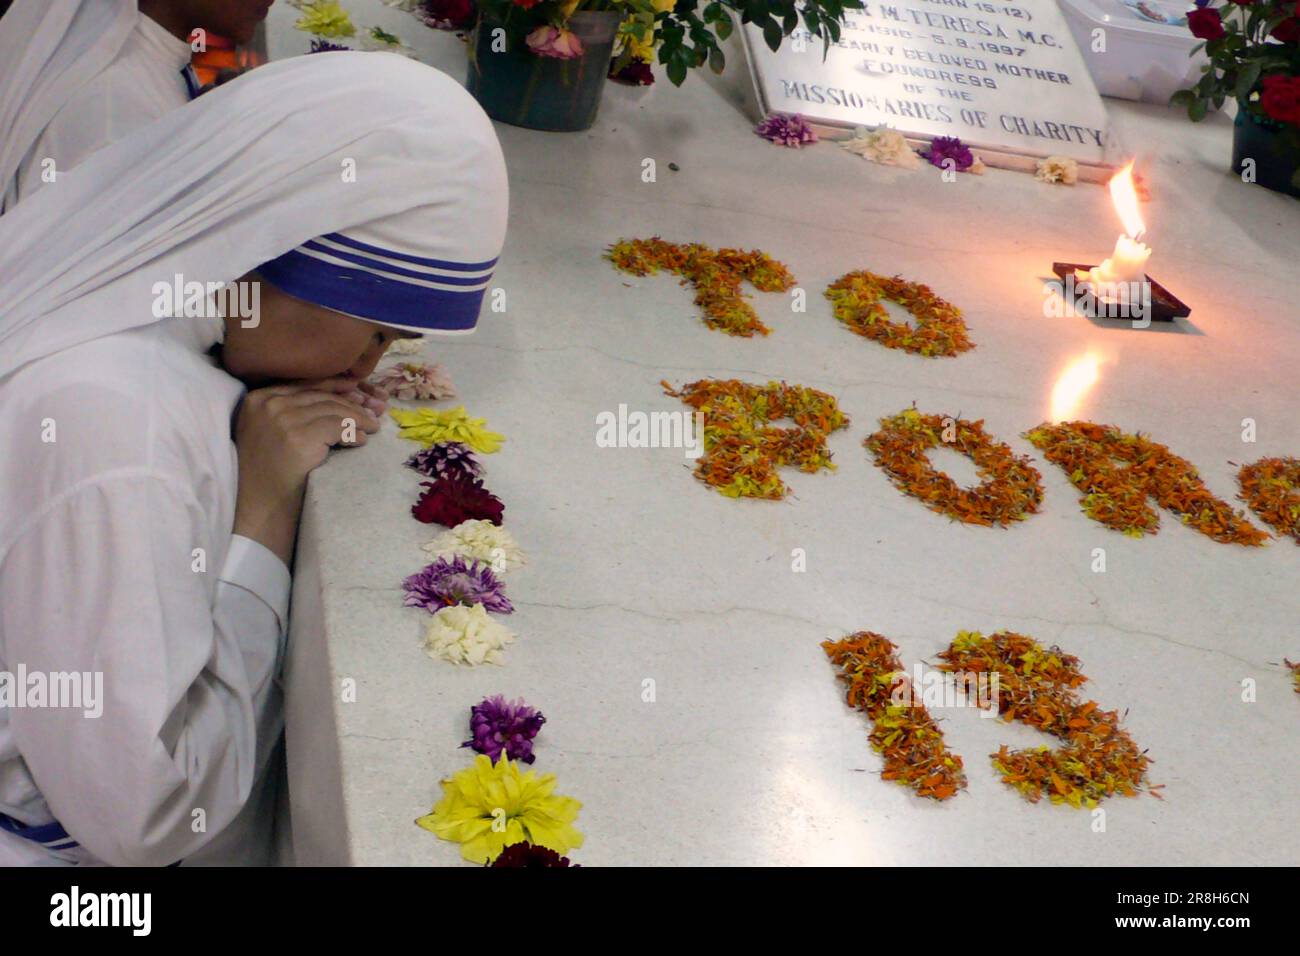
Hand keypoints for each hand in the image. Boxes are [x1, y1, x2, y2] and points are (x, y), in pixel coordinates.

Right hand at [232, 378, 381, 564]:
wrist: (258, 506)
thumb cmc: (266, 473)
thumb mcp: (269, 431)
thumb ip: (290, 411)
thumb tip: (337, 394)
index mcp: (257, 399)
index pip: (304, 384)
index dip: (335, 386)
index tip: (357, 390)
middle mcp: (268, 404)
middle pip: (320, 395)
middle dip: (352, 401)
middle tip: (374, 409)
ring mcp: (282, 419)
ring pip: (333, 410)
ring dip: (358, 418)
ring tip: (372, 426)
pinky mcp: (300, 437)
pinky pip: (338, 427)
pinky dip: (354, 432)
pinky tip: (361, 440)